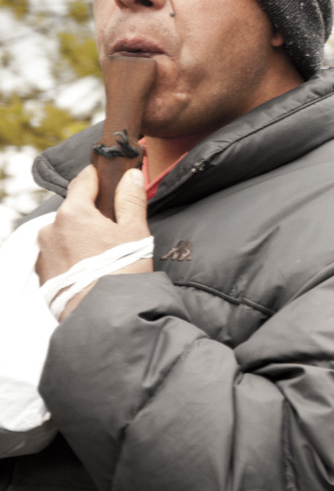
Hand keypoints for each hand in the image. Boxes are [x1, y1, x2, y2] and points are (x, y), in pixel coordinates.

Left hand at [35, 166, 152, 290]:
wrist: (104, 316)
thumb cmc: (122, 271)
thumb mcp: (135, 231)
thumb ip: (131, 199)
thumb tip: (130, 174)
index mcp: (73, 212)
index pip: (84, 180)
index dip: (99, 177)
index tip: (110, 177)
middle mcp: (51, 228)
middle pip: (74, 209)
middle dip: (92, 214)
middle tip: (115, 230)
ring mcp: (43, 252)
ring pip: (65, 233)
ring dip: (80, 236)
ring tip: (103, 255)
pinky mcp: (41, 273)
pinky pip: (58, 254)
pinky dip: (72, 256)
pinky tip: (91, 268)